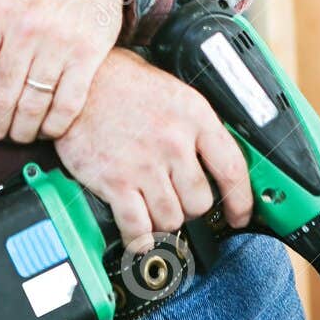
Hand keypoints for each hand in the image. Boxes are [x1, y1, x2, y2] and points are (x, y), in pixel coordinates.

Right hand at [53, 48, 252, 251]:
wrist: (78, 81)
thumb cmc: (120, 81)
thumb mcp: (171, 90)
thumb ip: (194, 124)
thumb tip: (211, 158)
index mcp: (194, 116)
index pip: (232, 169)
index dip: (241, 201)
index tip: (239, 216)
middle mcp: (173, 142)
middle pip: (200, 201)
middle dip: (190, 208)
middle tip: (179, 202)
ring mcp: (144, 165)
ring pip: (171, 218)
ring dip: (164, 221)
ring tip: (154, 209)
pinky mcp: (115, 181)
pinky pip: (137, 227)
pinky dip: (140, 238)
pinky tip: (139, 236)